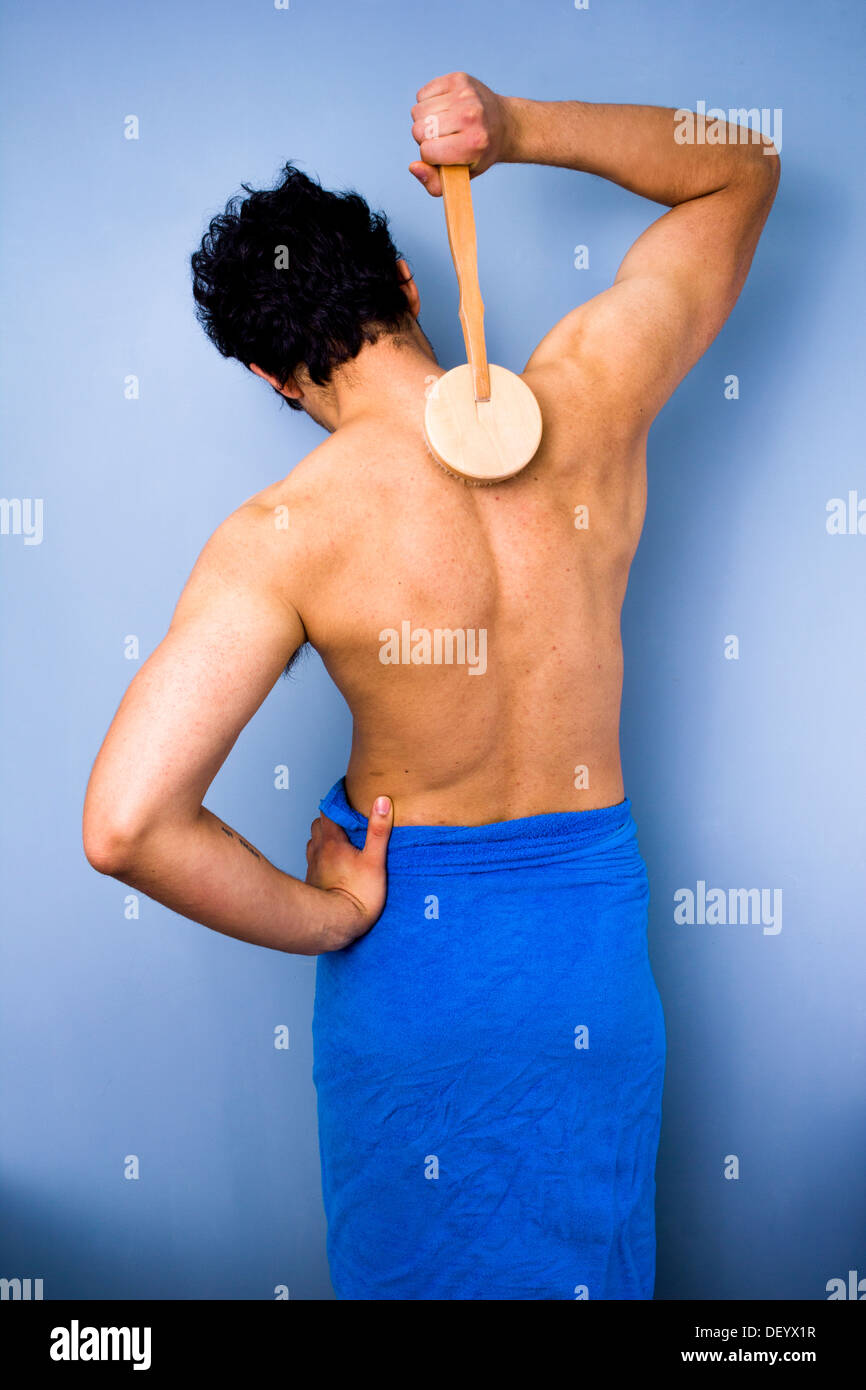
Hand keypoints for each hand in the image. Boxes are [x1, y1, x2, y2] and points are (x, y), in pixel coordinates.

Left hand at [305, 796, 393, 948]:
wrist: (334, 926)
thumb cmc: (357, 896)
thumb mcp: (375, 860)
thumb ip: (379, 831)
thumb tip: (381, 802)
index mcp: (332, 841)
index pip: (328, 810)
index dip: (337, 801)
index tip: (347, 795)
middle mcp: (318, 850)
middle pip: (318, 824)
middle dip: (330, 819)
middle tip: (347, 820)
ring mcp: (313, 867)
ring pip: (314, 843)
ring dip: (324, 838)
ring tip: (341, 841)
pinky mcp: (312, 882)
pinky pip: (314, 861)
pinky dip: (321, 857)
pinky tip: (334, 865)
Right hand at [409, 71, 512, 196]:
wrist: (504, 125)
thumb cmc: (478, 154)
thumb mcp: (461, 178)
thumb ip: (434, 183)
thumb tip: (413, 167)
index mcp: (473, 144)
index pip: (427, 151)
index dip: (431, 156)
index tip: (446, 154)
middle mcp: (470, 116)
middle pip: (418, 130)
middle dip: (426, 138)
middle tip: (445, 138)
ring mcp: (464, 94)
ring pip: (417, 111)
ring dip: (425, 120)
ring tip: (444, 124)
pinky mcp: (457, 79)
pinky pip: (422, 94)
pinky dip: (428, 104)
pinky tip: (444, 109)